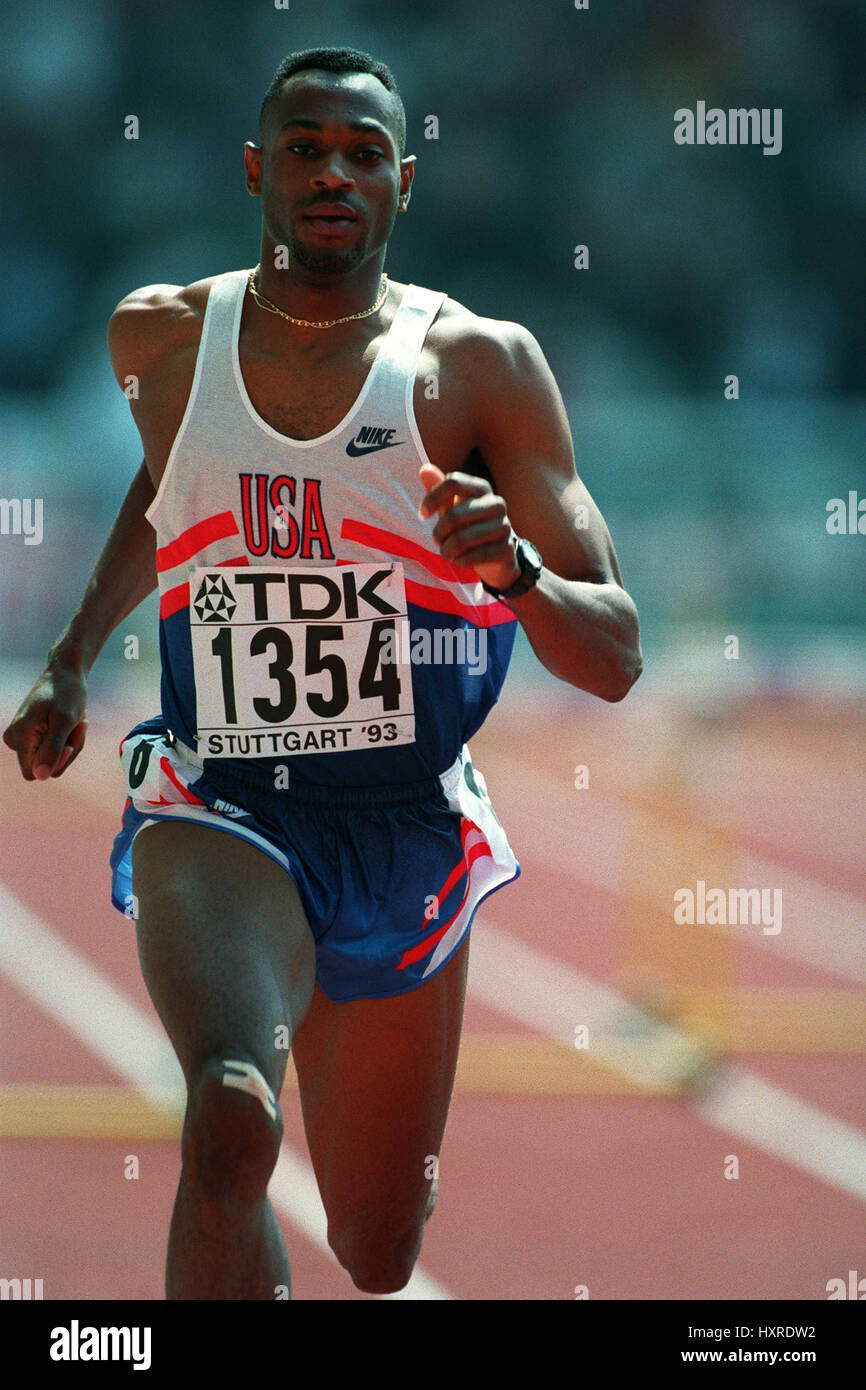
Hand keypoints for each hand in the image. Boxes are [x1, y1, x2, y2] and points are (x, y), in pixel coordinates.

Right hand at [2, 662, 88, 780]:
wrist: (66, 673)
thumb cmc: (67, 692)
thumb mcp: (65, 721)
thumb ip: (52, 749)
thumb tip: (40, 776)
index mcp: (19, 736)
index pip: (34, 773)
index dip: (55, 764)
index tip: (70, 744)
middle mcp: (16, 740)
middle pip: (47, 767)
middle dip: (68, 750)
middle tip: (79, 726)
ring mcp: (23, 738)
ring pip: (54, 759)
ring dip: (72, 743)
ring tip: (77, 721)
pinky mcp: (34, 736)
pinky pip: (55, 750)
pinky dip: (69, 739)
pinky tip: (74, 722)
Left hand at [418, 463, 520, 592]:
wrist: (496, 555)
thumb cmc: (469, 526)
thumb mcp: (452, 507)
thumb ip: (439, 490)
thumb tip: (424, 469)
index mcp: (482, 488)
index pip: (453, 482)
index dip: (432, 498)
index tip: (422, 514)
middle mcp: (496, 503)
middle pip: (454, 515)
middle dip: (438, 533)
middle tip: (437, 541)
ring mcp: (504, 526)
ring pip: (462, 539)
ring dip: (447, 550)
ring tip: (447, 553)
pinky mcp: (506, 549)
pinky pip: (473, 557)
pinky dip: (460, 561)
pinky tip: (460, 560)